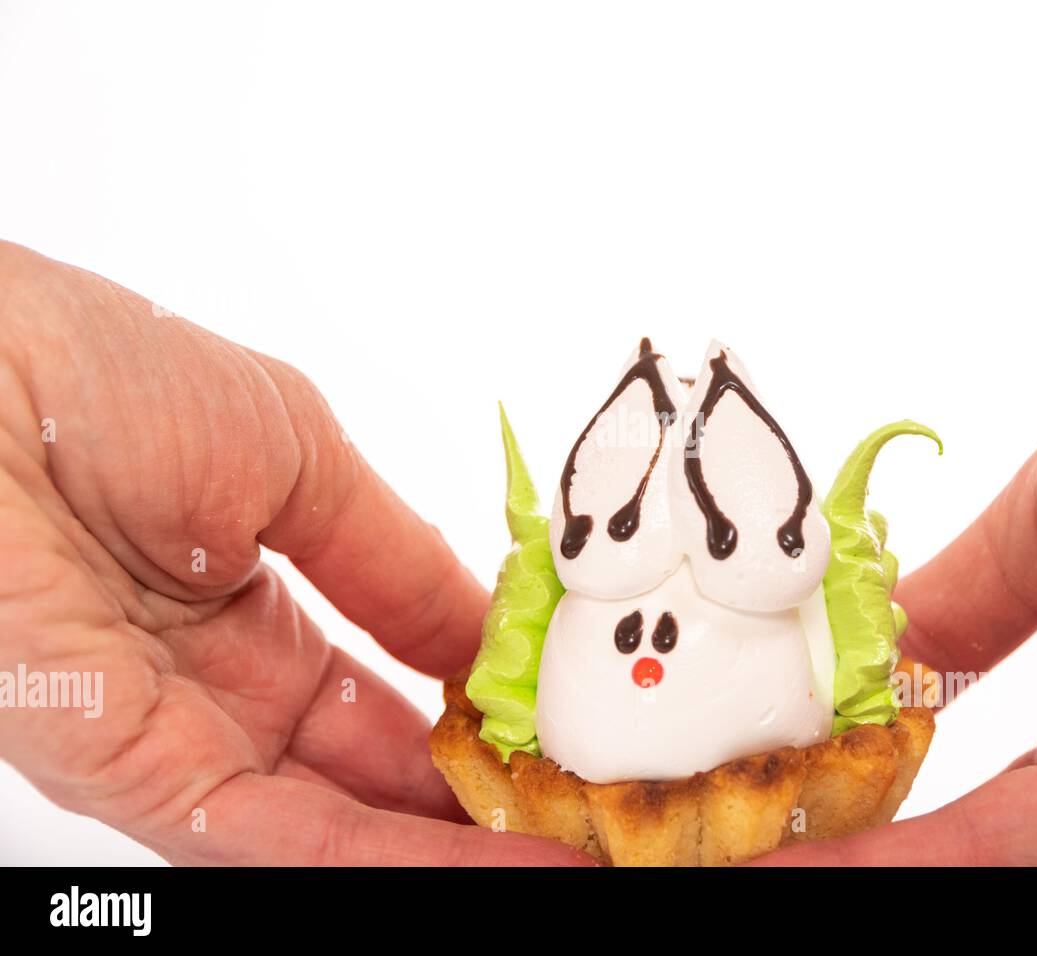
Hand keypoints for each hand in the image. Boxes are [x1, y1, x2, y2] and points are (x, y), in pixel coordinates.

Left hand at [0, 242, 590, 864]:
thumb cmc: (104, 378)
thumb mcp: (303, 458)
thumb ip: (398, 561)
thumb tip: (497, 631)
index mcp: (249, 593)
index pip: (380, 688)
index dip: (470, 718)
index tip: (558, 732)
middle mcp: (213, 680)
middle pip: (362, 773)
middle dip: (474, 799)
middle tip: (581, 809)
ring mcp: (171, 734)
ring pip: (333, 824)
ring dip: (455, 847)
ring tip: (572, 853)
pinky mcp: (129, 771)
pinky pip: (277, 836)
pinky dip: (395, 859)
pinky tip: (499, 859)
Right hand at [760, 312, 1036, 864]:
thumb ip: (954, 607)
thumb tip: (860, 656)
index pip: (987, 796)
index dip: (879, 800)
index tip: (780, 784)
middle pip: (978, 856)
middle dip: (853, 848)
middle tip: (737, 840)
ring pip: (980, 868)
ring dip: (847, 862)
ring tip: (733, 855)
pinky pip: (1004, 845)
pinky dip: (888, 857)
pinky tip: (790, 857)